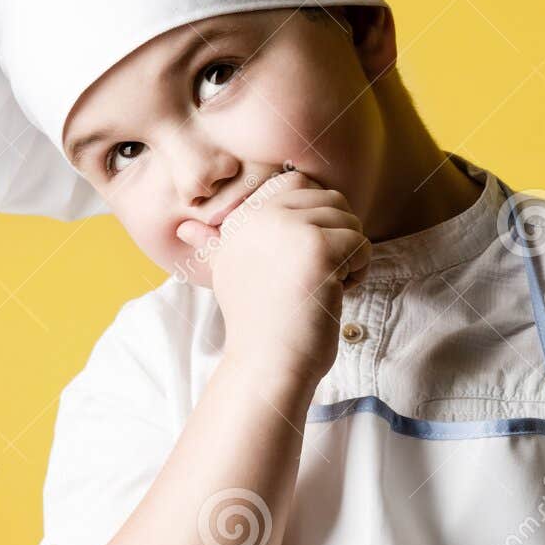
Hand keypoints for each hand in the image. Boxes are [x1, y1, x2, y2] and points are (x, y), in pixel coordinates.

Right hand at [175, 169, 370, 384]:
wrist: (267, 364)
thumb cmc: (258, 327)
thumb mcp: (229, 276)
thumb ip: (215, 245)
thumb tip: (184, 229)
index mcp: (243, 219)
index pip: (296, 181)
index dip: (318, 210)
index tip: (313, 252)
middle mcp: (263, 217)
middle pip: (330, 198)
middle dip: (339, 234)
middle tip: (324, 274)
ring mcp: (291, 229)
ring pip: (348, 220)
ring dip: (351, 255)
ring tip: (327, 286)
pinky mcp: (319, 249)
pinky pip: (360, 243)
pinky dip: (359, 271)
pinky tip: (336, 294)